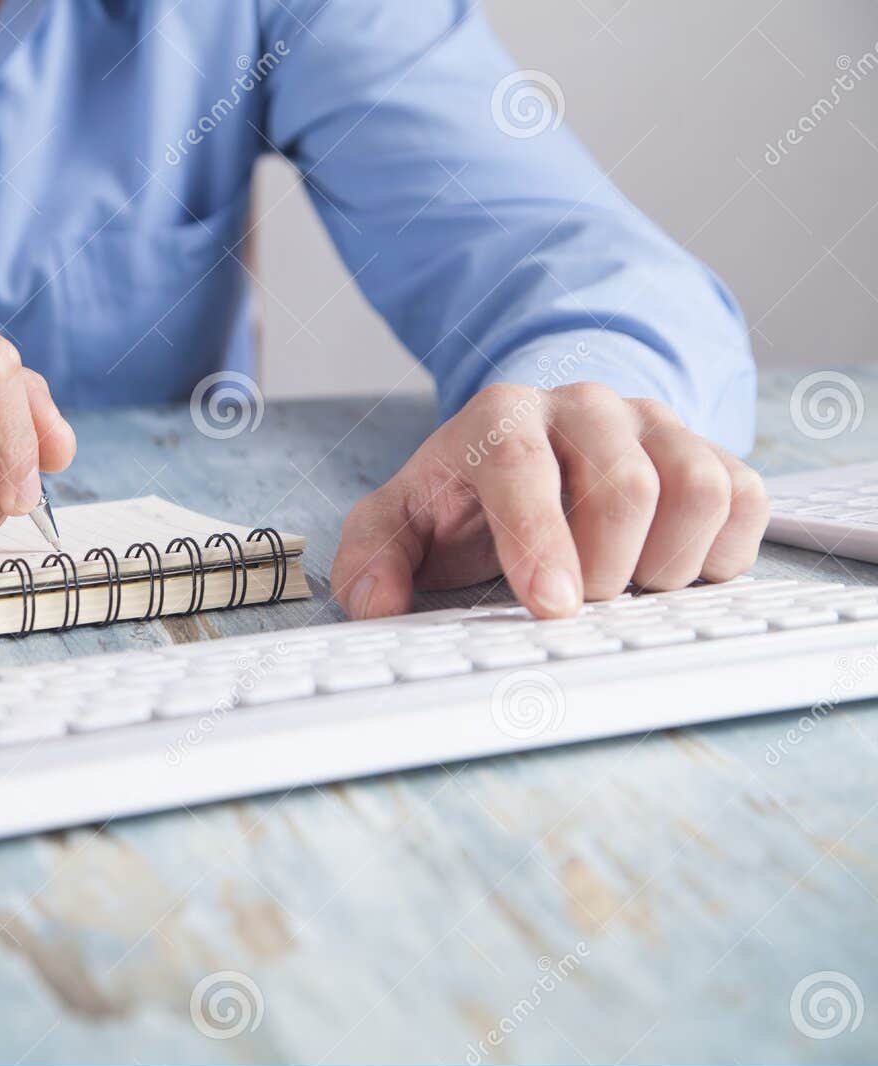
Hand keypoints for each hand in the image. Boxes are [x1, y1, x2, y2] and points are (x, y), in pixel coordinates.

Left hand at [330, 382, 769, 619]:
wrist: (527, 449)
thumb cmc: (461, 499)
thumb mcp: (396, 525)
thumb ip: (369, 562)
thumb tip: (375, 607)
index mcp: (500, 419)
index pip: (523, 469)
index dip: (541, 541)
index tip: (553, 607)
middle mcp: (583, 407)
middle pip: (626, 486)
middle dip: (607, 569)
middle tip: (580, 602)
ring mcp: (653, 424)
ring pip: (699, 490)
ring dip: (666, 565)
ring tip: (621, 584)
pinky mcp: (708, 449)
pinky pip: (746, 499)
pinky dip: (718, 554)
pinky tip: (669, 569)